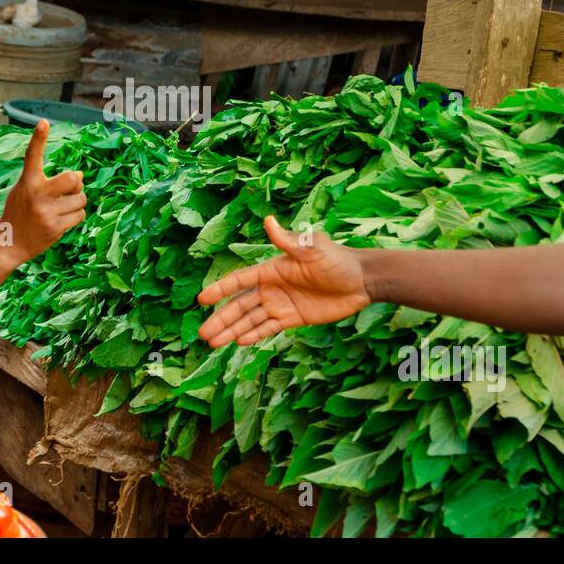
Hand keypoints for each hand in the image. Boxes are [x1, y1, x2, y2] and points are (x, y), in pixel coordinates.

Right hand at [0, 119, 86, 266]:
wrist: (9, 243)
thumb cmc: (20, 212)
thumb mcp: (25, 190)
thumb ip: (49, 181)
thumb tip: (82, 176)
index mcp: (27, 182)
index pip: (33, 156)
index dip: (38, 138)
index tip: (43, 122)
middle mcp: (37, 194)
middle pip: (73, 179)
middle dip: (76, 184)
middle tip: (70, 190)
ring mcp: (46, 212)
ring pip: (80, 199)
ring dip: (77, 202)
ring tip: (62, 208)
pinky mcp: (55, 227)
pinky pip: (80, 215)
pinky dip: (76, 216)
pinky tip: (62, 220)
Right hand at [197, 215, 371, 347]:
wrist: (362, 281)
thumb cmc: (338, 260)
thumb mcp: (313, 249)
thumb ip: (289, 241)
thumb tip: (268, 220)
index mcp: (272, 270)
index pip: (240, 281)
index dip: (221, 289)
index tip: (202, 300)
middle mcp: (272, 287)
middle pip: (240, 305)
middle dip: (221, 319)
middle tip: (202, 334)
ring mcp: (281, 304)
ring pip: (251, 320)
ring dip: (232, 330)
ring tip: (212, 343)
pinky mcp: (293, 318)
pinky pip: (268, 329)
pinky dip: (253, 335)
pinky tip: (238, 342)